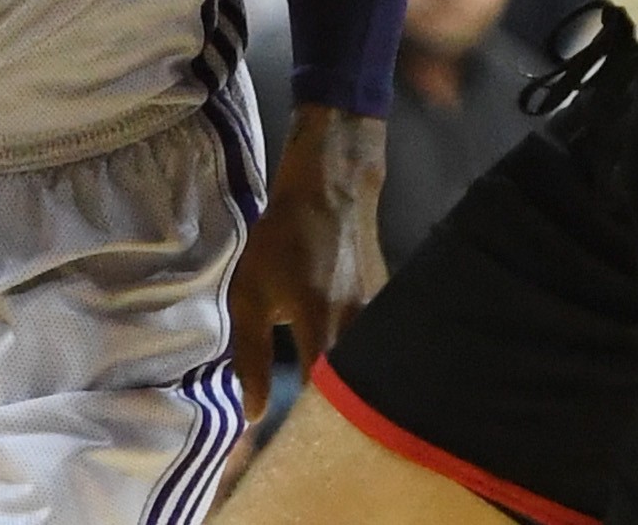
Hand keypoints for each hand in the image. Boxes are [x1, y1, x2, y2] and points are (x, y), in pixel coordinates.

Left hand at [225, 105, 386, 417]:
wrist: (333, 189)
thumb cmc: (283, 239)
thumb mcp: (249, 294)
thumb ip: (249, 356)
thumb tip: (250, 414)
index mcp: (321, 331)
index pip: (317, 404)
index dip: (301, 431)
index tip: (283, 447)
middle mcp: (358, 334)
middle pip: (349, 399)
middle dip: (326, 422)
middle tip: (303, 435)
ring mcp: (380, 323)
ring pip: (366, 380)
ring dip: (345, 397)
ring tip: (323, 408)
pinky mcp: (389, 314)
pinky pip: (374, 358)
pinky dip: (360, 373)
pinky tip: (344, 376)